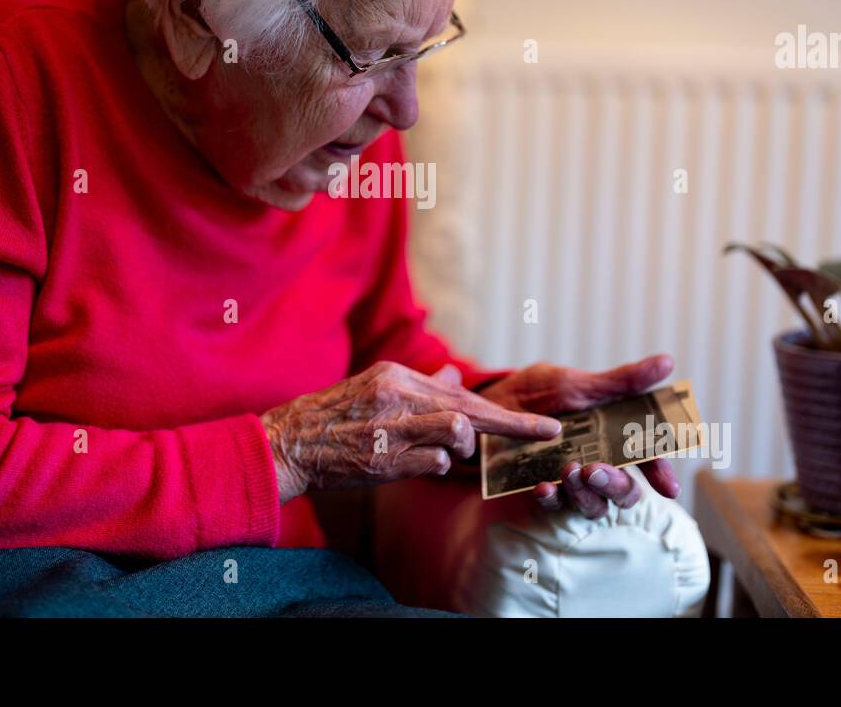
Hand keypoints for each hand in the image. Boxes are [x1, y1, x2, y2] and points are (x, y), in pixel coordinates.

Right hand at [260, 361, 561, 502]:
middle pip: (471, 409)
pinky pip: (434, 462)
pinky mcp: (386, 456)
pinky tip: (418, 464)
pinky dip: (436, 466)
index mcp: (398, 375)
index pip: (464, 393)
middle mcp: (398, 394)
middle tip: (548, 433)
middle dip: (514, 425)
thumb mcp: (377, 389)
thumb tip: (456, 377)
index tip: (543, 425)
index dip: (506, 412)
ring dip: (461, 448)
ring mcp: (393, 425)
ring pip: (458, 431)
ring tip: (443, 452)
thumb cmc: (337, 419)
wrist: (292, 443)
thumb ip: (421, 386)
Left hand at [479, 354, 680, 518]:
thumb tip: (667, 362)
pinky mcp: (541, 488)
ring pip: (594, 505)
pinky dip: (552, 498)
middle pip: (624, 490)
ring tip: (570, 471)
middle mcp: (595, 462)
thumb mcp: (575, 384)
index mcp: (611, 437)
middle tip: (597, 469)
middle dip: (617, 485)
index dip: (660, 473)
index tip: (668, 487)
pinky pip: (554, 506)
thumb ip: (620, 382)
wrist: (483, 405)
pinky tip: (543, 486)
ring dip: (586, 493)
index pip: (645, 460)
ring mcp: (570, 480)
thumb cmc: (535, 392)